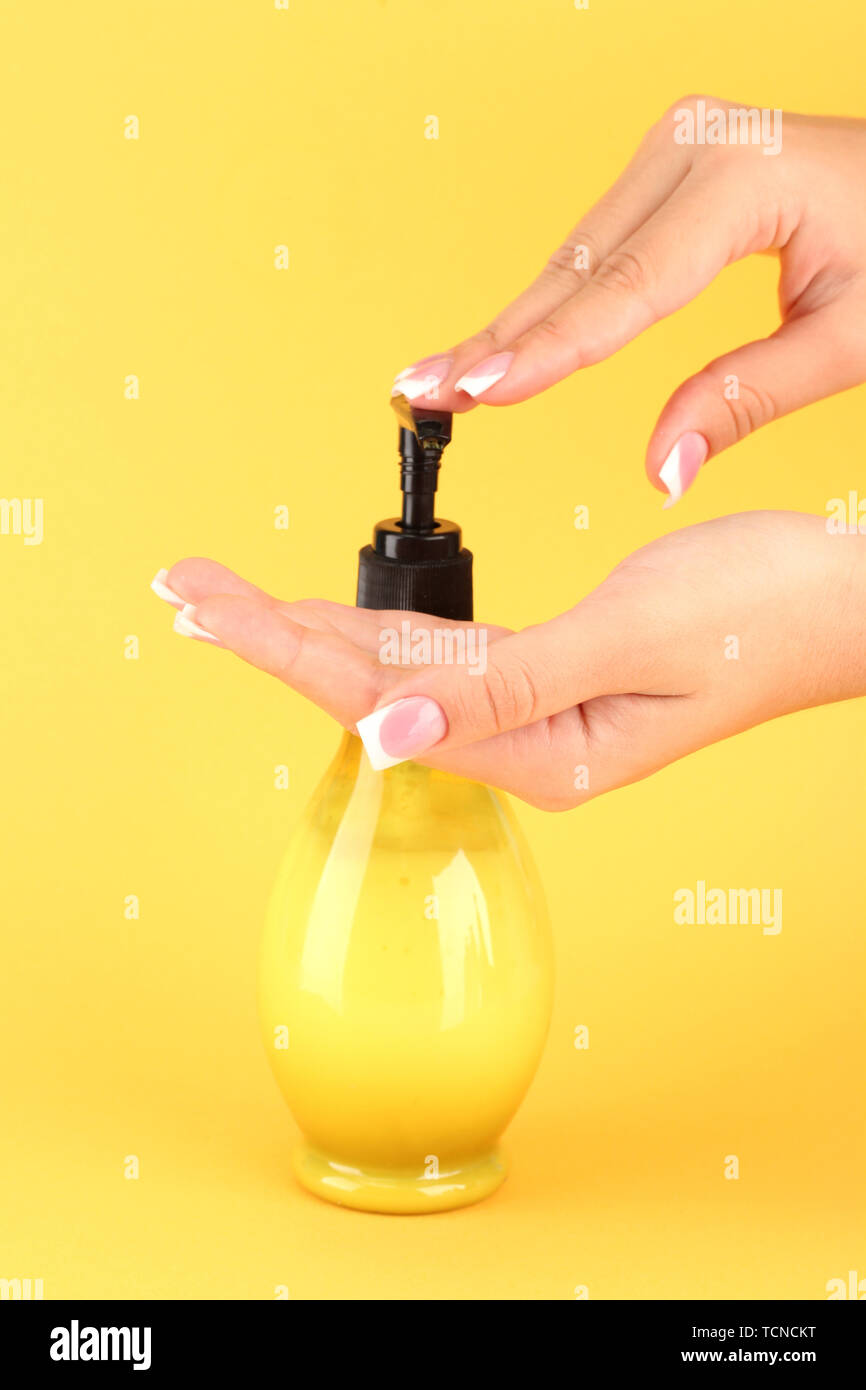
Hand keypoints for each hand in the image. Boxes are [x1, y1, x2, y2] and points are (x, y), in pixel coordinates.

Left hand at [157, 512, 864, 809]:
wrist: (846, 601)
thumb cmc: (770, 611)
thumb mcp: (638, 639)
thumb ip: (511, 682)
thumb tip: (386, 727)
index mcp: (541, 747)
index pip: (379, 695)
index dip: (281, 646)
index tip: (199, 606)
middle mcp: (525, 739)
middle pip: (369, 685)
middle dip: (269, 634)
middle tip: (180, 588)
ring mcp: (537, 709)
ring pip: (396, 668)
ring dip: (308, 627)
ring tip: (222, 596)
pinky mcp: (552, 672)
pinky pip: (442, 653)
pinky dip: (375, 625)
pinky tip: (324, 617)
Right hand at [393, 99, 865, 505]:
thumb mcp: (845, 338)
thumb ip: (746, 400)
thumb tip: (660, 473)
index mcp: (743, 176)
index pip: (626, 288)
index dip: (547, 352)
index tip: (480, 394)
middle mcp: (695, 145)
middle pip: (575, 271)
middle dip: (496, 343)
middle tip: (420, 395)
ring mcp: (674, 149)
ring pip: (569, 260)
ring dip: (505, 330)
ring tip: (435, 383)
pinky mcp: (666, 168)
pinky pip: (590, 248)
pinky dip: (541, 304)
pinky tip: (493, 343)